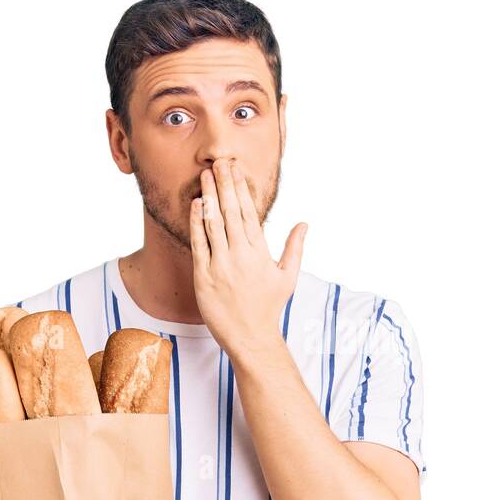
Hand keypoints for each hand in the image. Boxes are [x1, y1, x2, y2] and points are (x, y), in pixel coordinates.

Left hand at [189, 156, 306, 356]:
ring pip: (214, 223)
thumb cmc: (269, 307)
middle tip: (218, 162)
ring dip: (209, 197)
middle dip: (224, 184)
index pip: (249, 212)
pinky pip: (198, 244)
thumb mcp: (287, 277)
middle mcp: (240, 255)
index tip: (234, 169)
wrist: (251, 337)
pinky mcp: (204, 277)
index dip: (240, 188)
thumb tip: (304, 224)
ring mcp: (221, 265)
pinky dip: (196, 223)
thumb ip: (295, 248)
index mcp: (260, 252)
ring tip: (205, 176)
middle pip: (231, 211)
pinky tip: (195, 205)